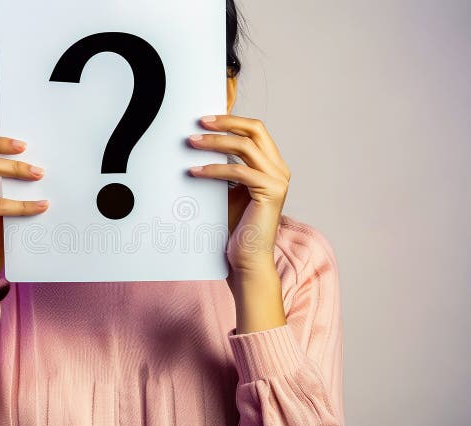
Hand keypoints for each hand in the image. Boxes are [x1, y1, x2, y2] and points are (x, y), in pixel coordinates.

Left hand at [187, 115, 290, 273]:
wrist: (246, 260)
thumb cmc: (235, 229)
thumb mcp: (227, 191)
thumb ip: (222, 169)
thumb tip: (198, 145)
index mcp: (271, 166)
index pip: (255, 130)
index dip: (231, 120)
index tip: (204, 119)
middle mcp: (279, 169)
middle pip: (255, 129)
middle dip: (225, 122)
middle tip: (199, 122)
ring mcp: (277, 180)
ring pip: (246, 146)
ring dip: (215, 141)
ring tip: (191, 142)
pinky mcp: (270, 192)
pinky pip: (238, 171)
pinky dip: (214, 169)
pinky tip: (194, 171)